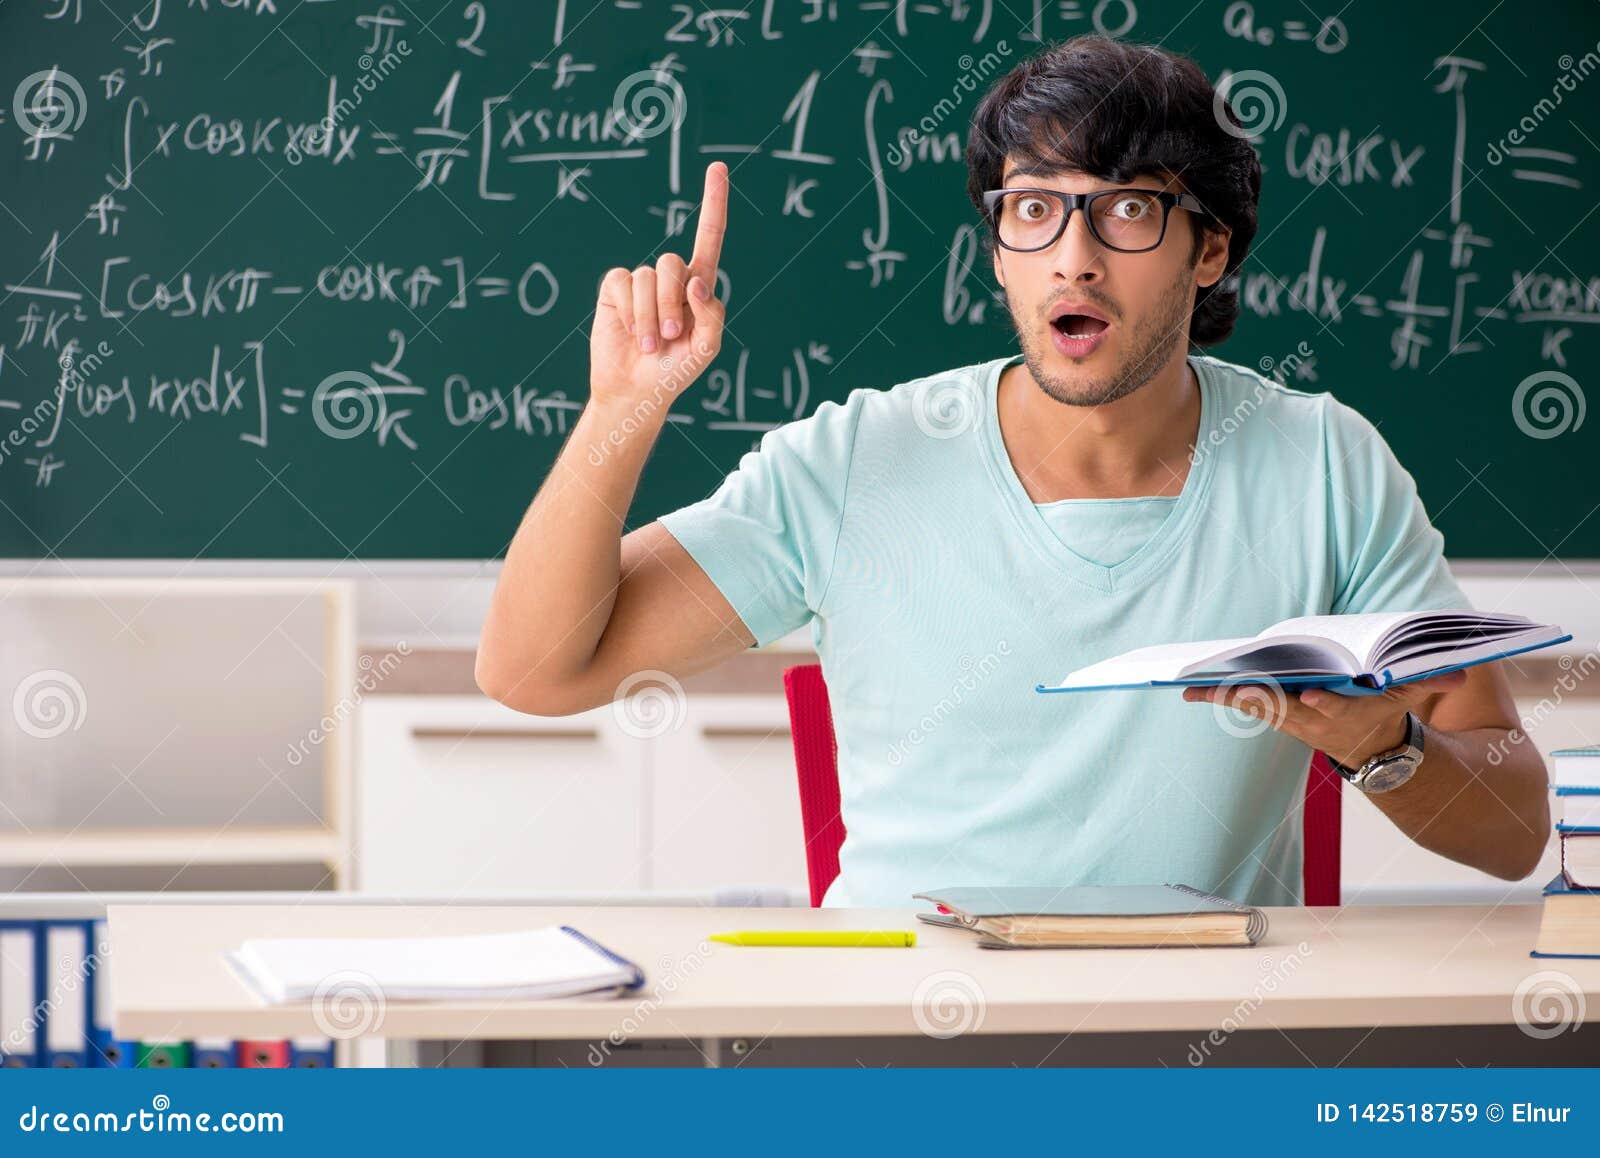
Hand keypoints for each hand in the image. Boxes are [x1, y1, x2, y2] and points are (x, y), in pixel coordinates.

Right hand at [589, 162, 727, 412]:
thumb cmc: (676, 371)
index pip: (709, 237)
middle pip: (673, 263)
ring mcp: (640, 282)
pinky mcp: (614, 289)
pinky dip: (631, 312)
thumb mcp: (707, 348)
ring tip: (651, 344)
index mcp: (698, 286)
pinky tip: (632, 335)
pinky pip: (622, 282)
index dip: (714, 203)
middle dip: (671, 303)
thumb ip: (712, 313)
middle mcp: (670, 278)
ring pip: (647, 277)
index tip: (718, 168)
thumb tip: (697, 281)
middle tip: (671, 336)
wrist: (636, 390)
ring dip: (650, 316)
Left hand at [1180, 669, 1467, 767]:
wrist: (1368, 747)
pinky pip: (1238, 704)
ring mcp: (1288, 719)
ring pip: (1253, 706)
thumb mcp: (1410, 697)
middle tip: (1230, 685)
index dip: (1325, 704)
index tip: (1312, 695)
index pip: (1335, 709)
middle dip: (1257, 697)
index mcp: (1346, 712)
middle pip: (1282, 707)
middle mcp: (1312, 719)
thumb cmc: (1385, 709)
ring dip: (1223, 696)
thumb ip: (1429, 683)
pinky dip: (1212, 696)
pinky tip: (1183, 688)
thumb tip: (1463, 672)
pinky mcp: (1271, 714)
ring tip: (1189, 683)